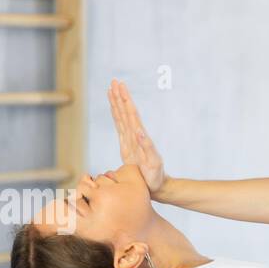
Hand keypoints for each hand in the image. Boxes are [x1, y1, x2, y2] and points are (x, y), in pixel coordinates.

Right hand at [108, 79, 167, 194]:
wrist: (157, 186)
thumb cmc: (155, 177)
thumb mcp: (153, 162)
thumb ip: (146, 146)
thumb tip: (139, 131)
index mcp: (140, 137)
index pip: (131, 114)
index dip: (125, 100)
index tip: (119, 87)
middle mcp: (135, 136)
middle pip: (126, 112)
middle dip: (120, 97)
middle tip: (114, 81)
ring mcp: (131, 140)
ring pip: (122, 117)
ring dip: (117, 103)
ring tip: (111, 89)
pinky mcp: (127, 146)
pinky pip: (120, 127)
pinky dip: (116, 116)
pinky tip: (115, 109)